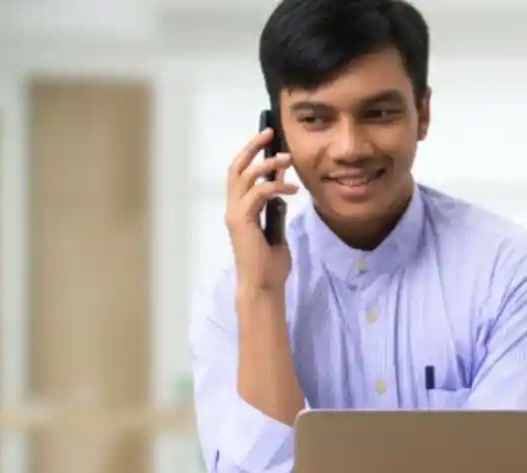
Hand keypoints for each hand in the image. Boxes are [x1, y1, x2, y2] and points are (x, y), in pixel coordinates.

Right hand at [225, 128, 299, 293]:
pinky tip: (293, 189)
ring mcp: (235, 214)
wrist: (263, 286)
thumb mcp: (276, 232)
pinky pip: (258, 194)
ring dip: (267, 164)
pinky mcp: (242, 221)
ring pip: (245, 176)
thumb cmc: (269, 265)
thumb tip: (281, 193)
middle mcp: (232, 208)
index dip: (251, 155)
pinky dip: (275, 186)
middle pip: (236, 168)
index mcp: (239, 210)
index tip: (269, 141)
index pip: (240, 174)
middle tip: (269, 133)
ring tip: (287, 159)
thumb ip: (275, 212)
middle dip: (252, 148)